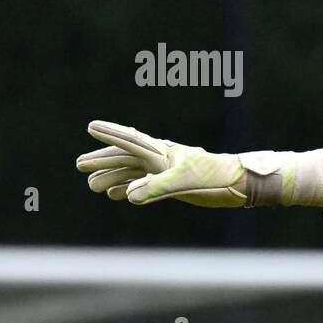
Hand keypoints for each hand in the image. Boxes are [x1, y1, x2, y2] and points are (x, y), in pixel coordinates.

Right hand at [76, 120, 248, 206]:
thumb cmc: (217, 177)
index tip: (91, 125)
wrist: (242, 184)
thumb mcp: (187, 181)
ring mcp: (167, 172)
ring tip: (92, 186)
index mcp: (164, 152)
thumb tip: (131, 196)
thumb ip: (159, 187)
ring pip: (133, 172)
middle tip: (80, 164)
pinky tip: (117, 195)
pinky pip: (145, 185)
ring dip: (113, 178)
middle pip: (126, 157)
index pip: (132, 141)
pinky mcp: (174, 185)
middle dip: (103, 160)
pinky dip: (129, 188)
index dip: (111, 134)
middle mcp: (163, 159)